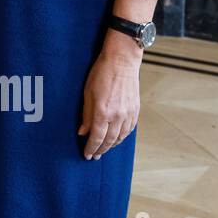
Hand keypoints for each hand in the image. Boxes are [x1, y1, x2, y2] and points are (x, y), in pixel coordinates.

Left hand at [77, 33, 141, 159]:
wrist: (122, 61)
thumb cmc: (101, 74)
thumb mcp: (87, 93)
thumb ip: (85, 114)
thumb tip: (82, 132)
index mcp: (103, 112)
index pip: (96, 137)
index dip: (91, 148)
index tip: (86, 155)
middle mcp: (117, 116)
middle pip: (109, 141)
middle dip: (100, 150)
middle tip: (94, 156)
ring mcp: (128, 113)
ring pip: (120, 137)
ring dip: (111, 146)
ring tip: (104, 149)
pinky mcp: (135, 110)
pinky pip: (129, 129)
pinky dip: (122, 137)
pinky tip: (117, 139)